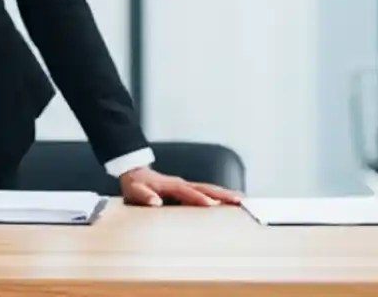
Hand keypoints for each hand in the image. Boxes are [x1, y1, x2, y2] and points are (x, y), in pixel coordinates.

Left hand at [119, 166, 241, 206]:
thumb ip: (145, 196)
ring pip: (209, 188)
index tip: (212, 204)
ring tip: (241, 201)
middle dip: (222, 194)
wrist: (135, 173)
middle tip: (239, 201)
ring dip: (225, 194)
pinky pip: (207, 191)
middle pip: (205, 187)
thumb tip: (155, 202)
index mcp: (171, 185)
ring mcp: (186, 185)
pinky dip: (219, 195)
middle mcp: (181, 184)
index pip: (187, 192)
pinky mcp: (188, 189)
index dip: (198, 198)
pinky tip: (229, 201)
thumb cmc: (135, 185)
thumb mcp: (135, 191)